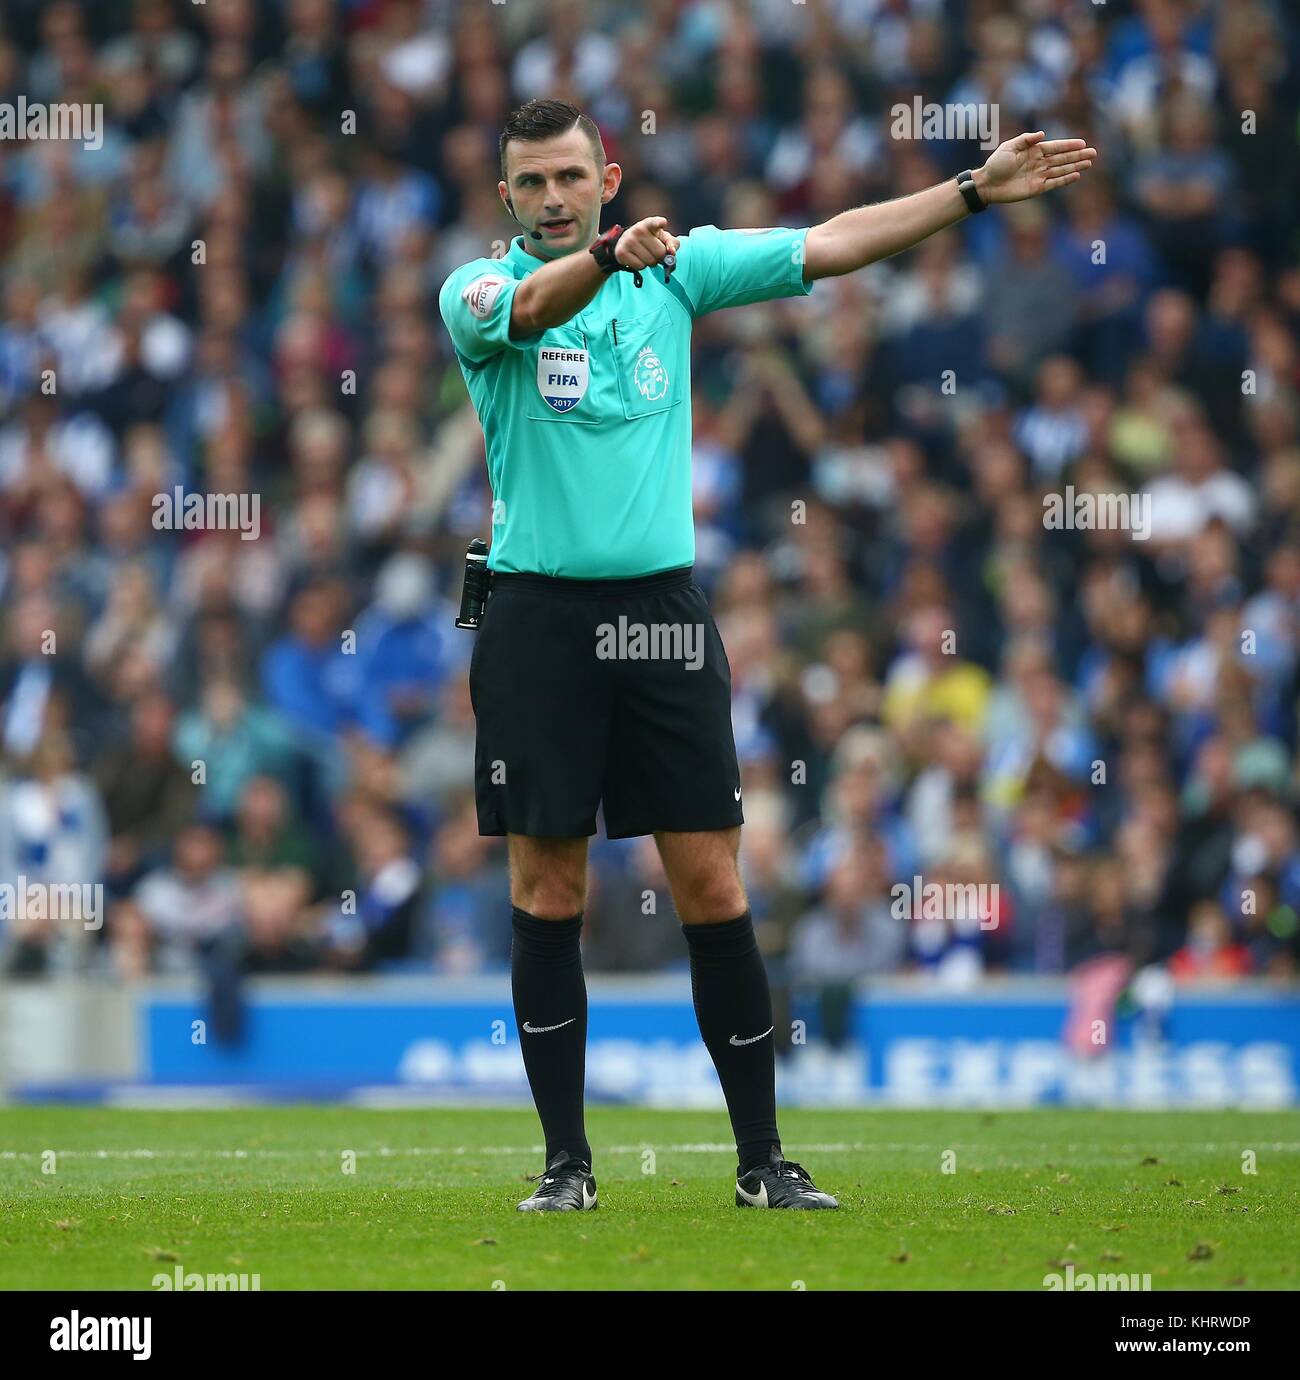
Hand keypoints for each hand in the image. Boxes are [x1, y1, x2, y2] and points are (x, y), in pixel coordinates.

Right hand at [615, 216, 679, 270]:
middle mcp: (638, 230)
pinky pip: (640, 267)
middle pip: (660, 253)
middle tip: (654, 252)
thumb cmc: (649, 240)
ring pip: (650, 262)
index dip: (659, 222)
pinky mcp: (621, 252)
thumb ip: (672, 243)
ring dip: (650, 262)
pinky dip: (641, 266)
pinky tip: (637, 258)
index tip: (663, 223)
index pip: (654, 222)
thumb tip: (672, 252)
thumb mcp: (662, 238)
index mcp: (649, 223)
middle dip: (660, 257)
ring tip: (644, 254)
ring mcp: (628, 241)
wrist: (626, 242)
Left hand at [976, 131, 1096, 205]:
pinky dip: (1064, 180)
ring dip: (1075, 166)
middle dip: (1078, 156)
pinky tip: (1076, 175)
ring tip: (1089, 163)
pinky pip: (1054, 183)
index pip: (1056, 147)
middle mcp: (1039, 163)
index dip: (1069, 145)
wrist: (987, 184)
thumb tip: (1043, 134)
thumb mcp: (1009, 146)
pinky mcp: (1036, 188)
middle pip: (1063, 158)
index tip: (1083, 143)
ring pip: (1061, 170)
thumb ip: (1026, 139)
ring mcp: (1039, 176)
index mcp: (1034, 151)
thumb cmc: (996, 164)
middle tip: (1094, 153)